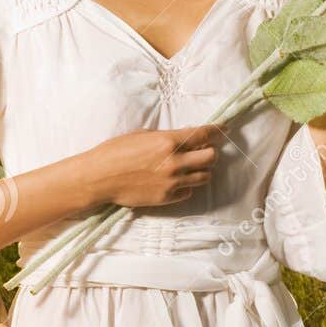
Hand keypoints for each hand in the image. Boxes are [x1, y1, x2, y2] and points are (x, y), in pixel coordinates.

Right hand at [84, 123, 227, 208]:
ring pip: (205, 177)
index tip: (225, 128)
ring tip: (191, 167)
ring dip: (201, 170)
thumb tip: (187, 136)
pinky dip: (187, 186)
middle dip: (211, 152)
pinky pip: (189, 191)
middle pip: (211, 157)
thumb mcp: (143, 135)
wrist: (100, 177)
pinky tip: (176, 181)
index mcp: (168, 141)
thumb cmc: (116, 151)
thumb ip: (167, 136)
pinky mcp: (167, 198)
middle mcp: (175, 162)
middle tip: (204, 151)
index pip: (204, 134)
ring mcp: (173, 182)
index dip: (218, 130)